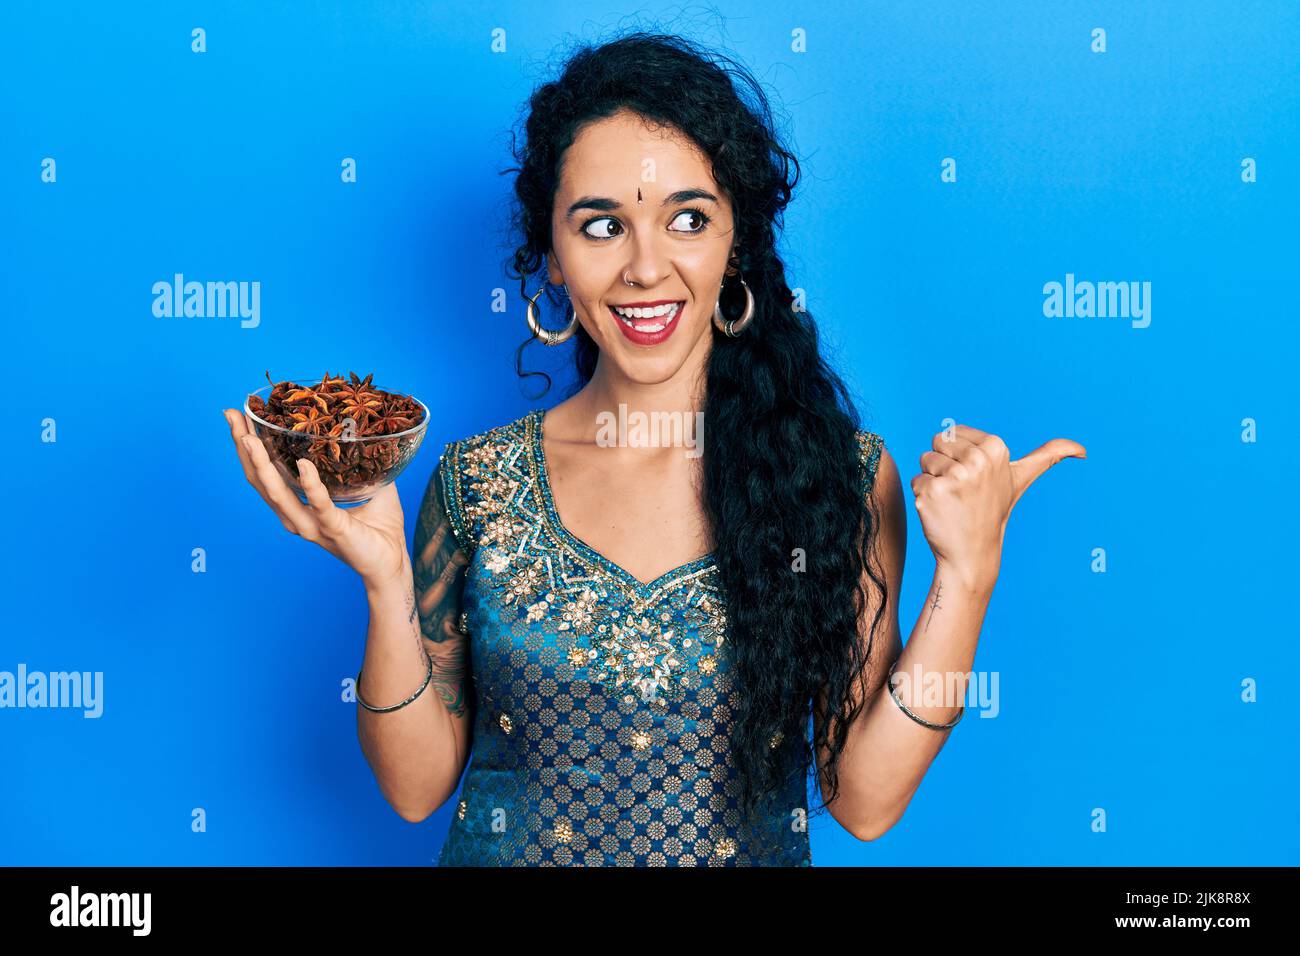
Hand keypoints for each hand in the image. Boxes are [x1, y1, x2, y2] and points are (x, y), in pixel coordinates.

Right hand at [223, 408, 409, 588]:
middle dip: (244, 446)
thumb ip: (358, 462)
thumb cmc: (379, 527)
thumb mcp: (367, 486)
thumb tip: (365, 429)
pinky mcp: (333, 529)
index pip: (265, 474)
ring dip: (262, 463)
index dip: (249, 446)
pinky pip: (319, 504)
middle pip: (260, 479)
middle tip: (232, 416)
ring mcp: (311, 525)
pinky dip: (310, 483)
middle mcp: (296, 516)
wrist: (393, 561)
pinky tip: (303, 464)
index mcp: (298, 505)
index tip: (238, 415)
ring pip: (278, 492)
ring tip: (250, 436)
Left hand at [911, 424, 1085, 589]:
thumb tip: (1082, 450)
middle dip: (943, 465)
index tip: (975, 478)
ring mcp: (955, 476)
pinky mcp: (933, 491)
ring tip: (952, 501)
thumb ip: (1048, 457)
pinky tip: (941, 511)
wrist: (973, 552)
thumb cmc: (993, 511)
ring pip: (925, 461)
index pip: (951, 433)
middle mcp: (977, 459)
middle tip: (962, 491)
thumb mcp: (1021, 479)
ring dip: (933, 482)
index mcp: (996, 447)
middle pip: (935, 444)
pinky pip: (916, 481)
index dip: (957, 456)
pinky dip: (923, 496)